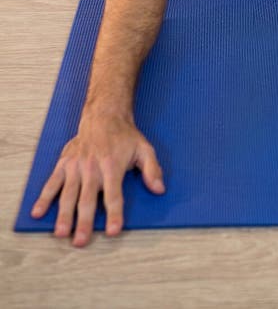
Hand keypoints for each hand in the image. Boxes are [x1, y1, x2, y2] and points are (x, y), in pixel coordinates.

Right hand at [30, 110, 165, 246]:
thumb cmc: (125, 136)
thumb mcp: (144, 149)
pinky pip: (52, 182)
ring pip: (68, 193)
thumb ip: (152, 169)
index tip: (113, 231)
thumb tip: (159, 189)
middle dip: (83, 221)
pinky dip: (44, 197)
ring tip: (60, 233)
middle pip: (87, 199)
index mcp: (112, 166)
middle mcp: (92, 168)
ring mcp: (76, 166)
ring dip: (63, 214)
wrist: (104, 115)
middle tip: (80, 242)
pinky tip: (37, 213)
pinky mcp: (64, 163)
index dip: (114, 213)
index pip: (114, 194)